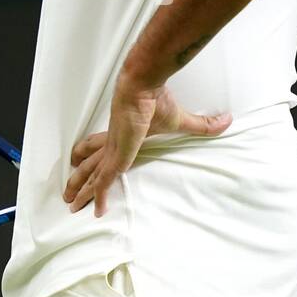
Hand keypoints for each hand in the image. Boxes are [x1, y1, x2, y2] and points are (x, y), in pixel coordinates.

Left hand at [63, 71, 231, 216]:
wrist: (142, 86)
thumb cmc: (157, 99)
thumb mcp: (180, 119)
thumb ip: (202, 125)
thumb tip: (227, 120)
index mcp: (122, 134)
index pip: (102, 148)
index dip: (92, 156)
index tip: (82, 163)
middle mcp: (112, 143)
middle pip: (90, 163)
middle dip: (79, 178)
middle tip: (70, 193)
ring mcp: (112, 151)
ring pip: (91, 174)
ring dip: (81, 189)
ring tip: (72, 204)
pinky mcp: (116, 157)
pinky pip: (104, 181)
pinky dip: (100, 196)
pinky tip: (96, 211)